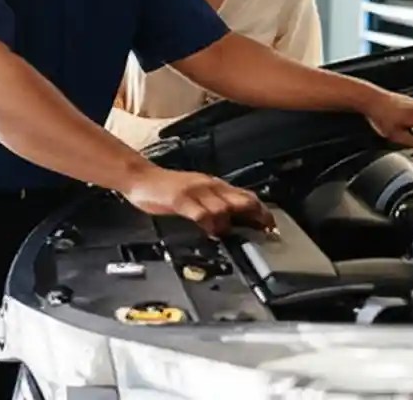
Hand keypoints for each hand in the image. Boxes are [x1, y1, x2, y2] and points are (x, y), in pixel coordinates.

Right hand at [121, 167, 275, 237]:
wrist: (141, 177)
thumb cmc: (168, 188)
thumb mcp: (197, 193)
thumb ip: (215, 204)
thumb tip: (235, 220)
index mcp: (215, 185)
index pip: (246, 196)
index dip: (262, 211)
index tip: (271, 226)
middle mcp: (209, 186)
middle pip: (242, 200)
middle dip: (256, 216)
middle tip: (263, 232)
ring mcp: (195, 191)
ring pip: (224, 207)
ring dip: (232, 223)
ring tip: (231, 234)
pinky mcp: (180, 199)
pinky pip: (201, 212)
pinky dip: (209, 223)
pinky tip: (210, 230)